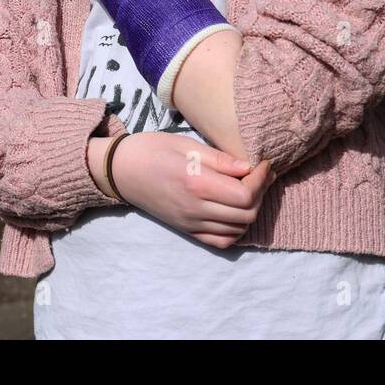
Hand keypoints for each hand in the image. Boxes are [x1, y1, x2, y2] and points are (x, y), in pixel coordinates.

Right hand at [110, 132, 275, 248]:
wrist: (120, 170)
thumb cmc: (152, 149)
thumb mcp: (186, 144)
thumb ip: (220, 159)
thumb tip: (249, 166)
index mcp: (196, 183)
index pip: (245, 194)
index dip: (261, 180)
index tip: (264, 164)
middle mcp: (195, 208)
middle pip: (246, 214)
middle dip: (260, 193)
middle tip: (260, 174)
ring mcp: (190, 223)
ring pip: (238, 229)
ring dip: (251, 210)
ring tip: (249, 189)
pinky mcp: (186, 230)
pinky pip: (221, 240)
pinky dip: (236, 229)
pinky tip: (236, 211)